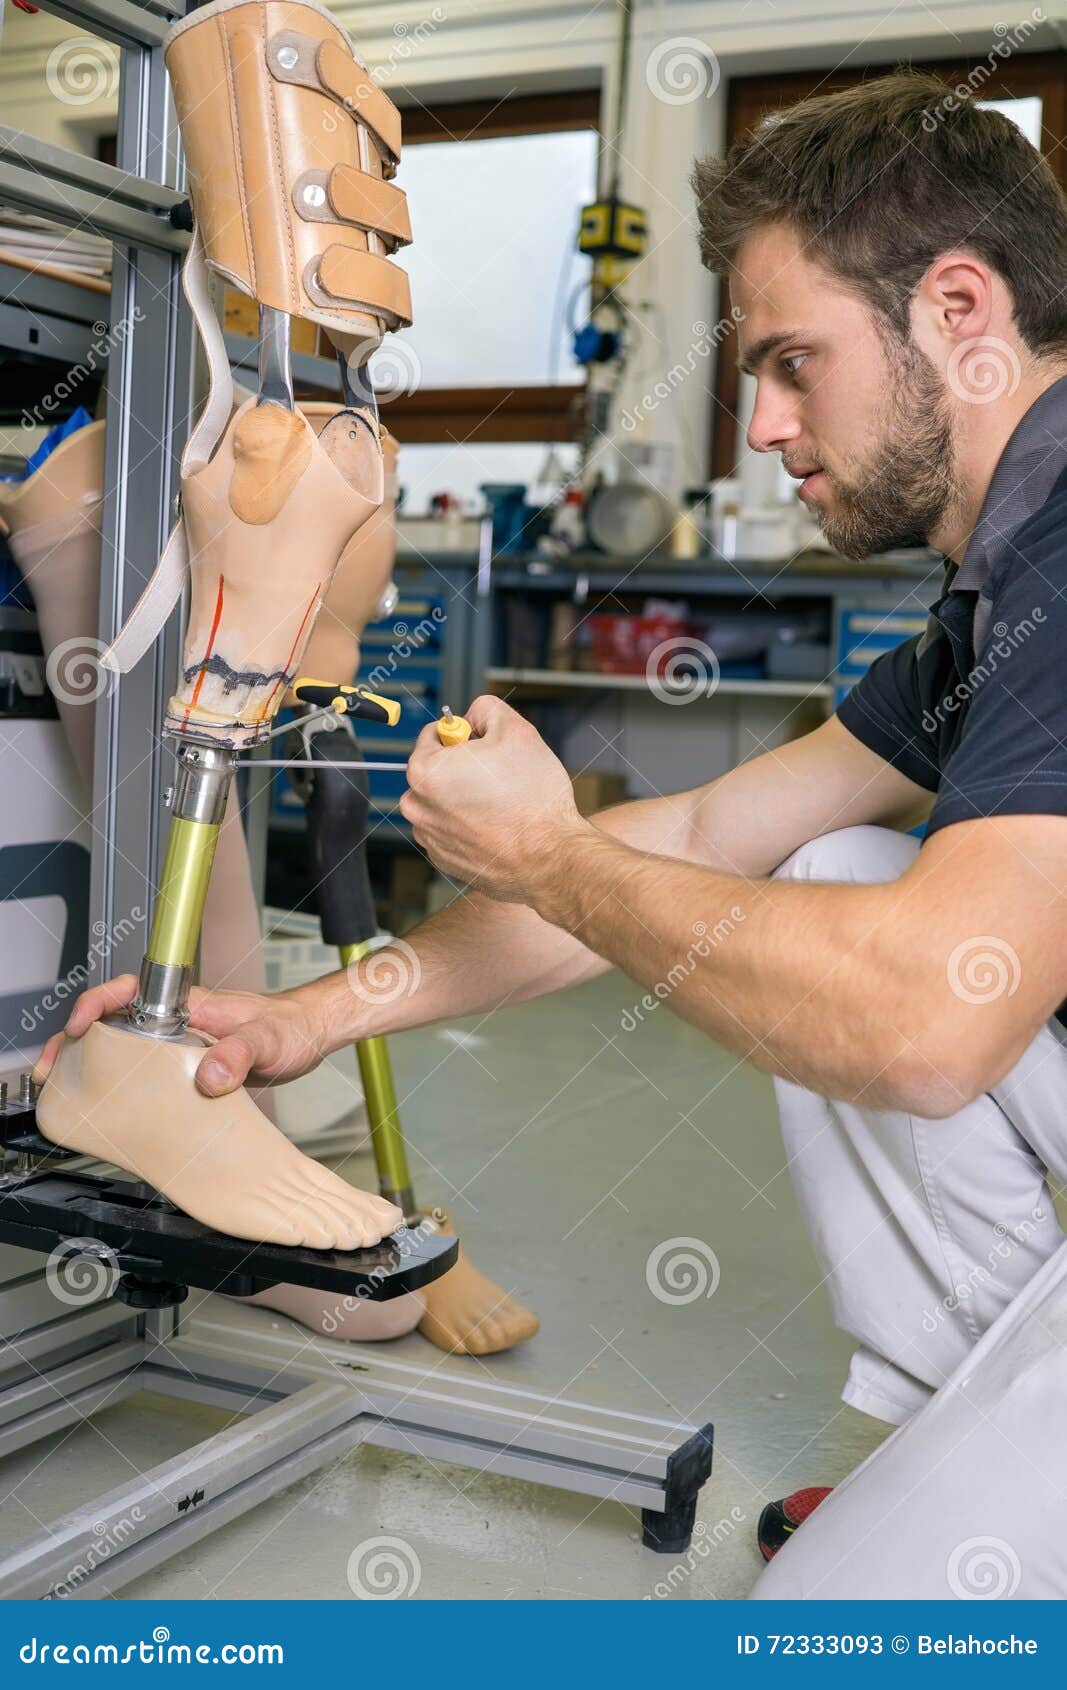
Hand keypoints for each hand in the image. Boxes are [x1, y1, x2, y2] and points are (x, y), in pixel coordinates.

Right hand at [33, 973, 332, 1098]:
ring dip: (94, 1062)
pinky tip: (115, 1106)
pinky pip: (147, 1070)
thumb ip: (239, 1056)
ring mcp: (180, 1043)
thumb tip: (210, 1079)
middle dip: (76, 1039)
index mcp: (190, 1005)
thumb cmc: (290, 1027)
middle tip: (53, 1065)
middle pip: (114, 1020)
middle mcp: (179, 1021)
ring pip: (125, 1046)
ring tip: (68, 1087)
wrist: (310, 1036)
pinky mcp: (189, 1065)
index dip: (97, 1004)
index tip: (79, 1026)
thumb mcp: (266, 1042)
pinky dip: (124, 1083)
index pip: (130, 990)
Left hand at [399, 695, 589, 901]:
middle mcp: (418, 808)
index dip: (464, 735)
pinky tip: (497, 825)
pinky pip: (451, 830)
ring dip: (465, 797)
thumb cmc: (533, 800)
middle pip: (435, 770)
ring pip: (443, 802)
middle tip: (499, 775)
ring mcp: (430, 838)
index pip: (432, 735)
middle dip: (462, 768)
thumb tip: (474, 715)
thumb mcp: (516, 730)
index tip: (485, 747)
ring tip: (502, 803)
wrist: (550, 857)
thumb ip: (486, 709)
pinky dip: (469, 825)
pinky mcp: (445, 860)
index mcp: (425, 772)